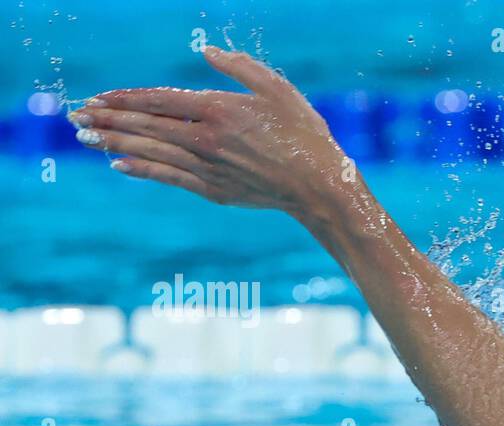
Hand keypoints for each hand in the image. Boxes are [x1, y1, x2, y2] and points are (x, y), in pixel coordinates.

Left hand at [68, 46, 349, 223]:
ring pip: (152, 152)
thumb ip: (240, 67)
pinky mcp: (215, 190)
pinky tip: (120, 165)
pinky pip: (170, 177)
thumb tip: (207, 50)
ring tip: (86, 139)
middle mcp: (207, 139)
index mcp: (219, 110)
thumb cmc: (305, 134)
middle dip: (107, 121)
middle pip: (146, 126)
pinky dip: (142, 170)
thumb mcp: (278, 90)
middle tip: (76, 117)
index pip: (159, 100)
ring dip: (115, 144)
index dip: (125, 99)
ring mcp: (209, 168)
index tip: (97, 97)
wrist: (321, 186)